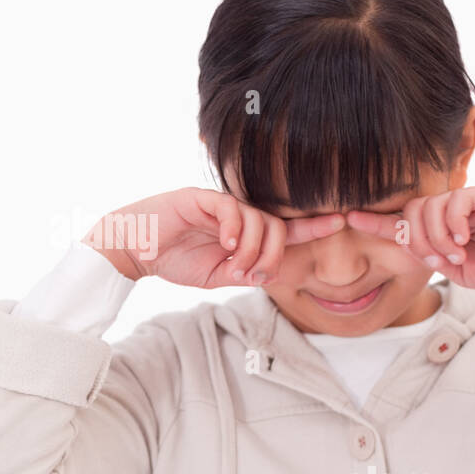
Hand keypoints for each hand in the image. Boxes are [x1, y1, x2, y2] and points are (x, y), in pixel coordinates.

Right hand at [82, 187, 345, 287]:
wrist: (134, 249)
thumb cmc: (171, 260)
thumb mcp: (215, 276)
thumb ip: (243, 273)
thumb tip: (271, 275)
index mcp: (241, 230)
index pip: (282, 226)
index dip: (312, 225)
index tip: (340, 222)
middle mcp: (234, 213)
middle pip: (276, 225)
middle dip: (274, 253)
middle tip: (253, 273)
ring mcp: (219, 203)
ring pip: (258, 219)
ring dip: (252, 248)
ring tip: (234, 264)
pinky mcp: (201, 197)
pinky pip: (232, 209)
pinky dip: (236, 229)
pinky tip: (227, 245)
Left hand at [343, 185, 474, 299]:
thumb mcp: (457, 268)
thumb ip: (430, 255)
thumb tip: (404, 244)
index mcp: (444, 225)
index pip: (405, 218)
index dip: (378, 219)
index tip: (350, 218)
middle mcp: (454, 208)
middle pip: (413, 211)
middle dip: (417, 239)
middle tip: (437, 260)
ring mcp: (471, 198)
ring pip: (430, 206)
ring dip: (435, 236)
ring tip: (455, 255)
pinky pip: (456, 200)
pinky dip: (452, 223)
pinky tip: (461, 240)